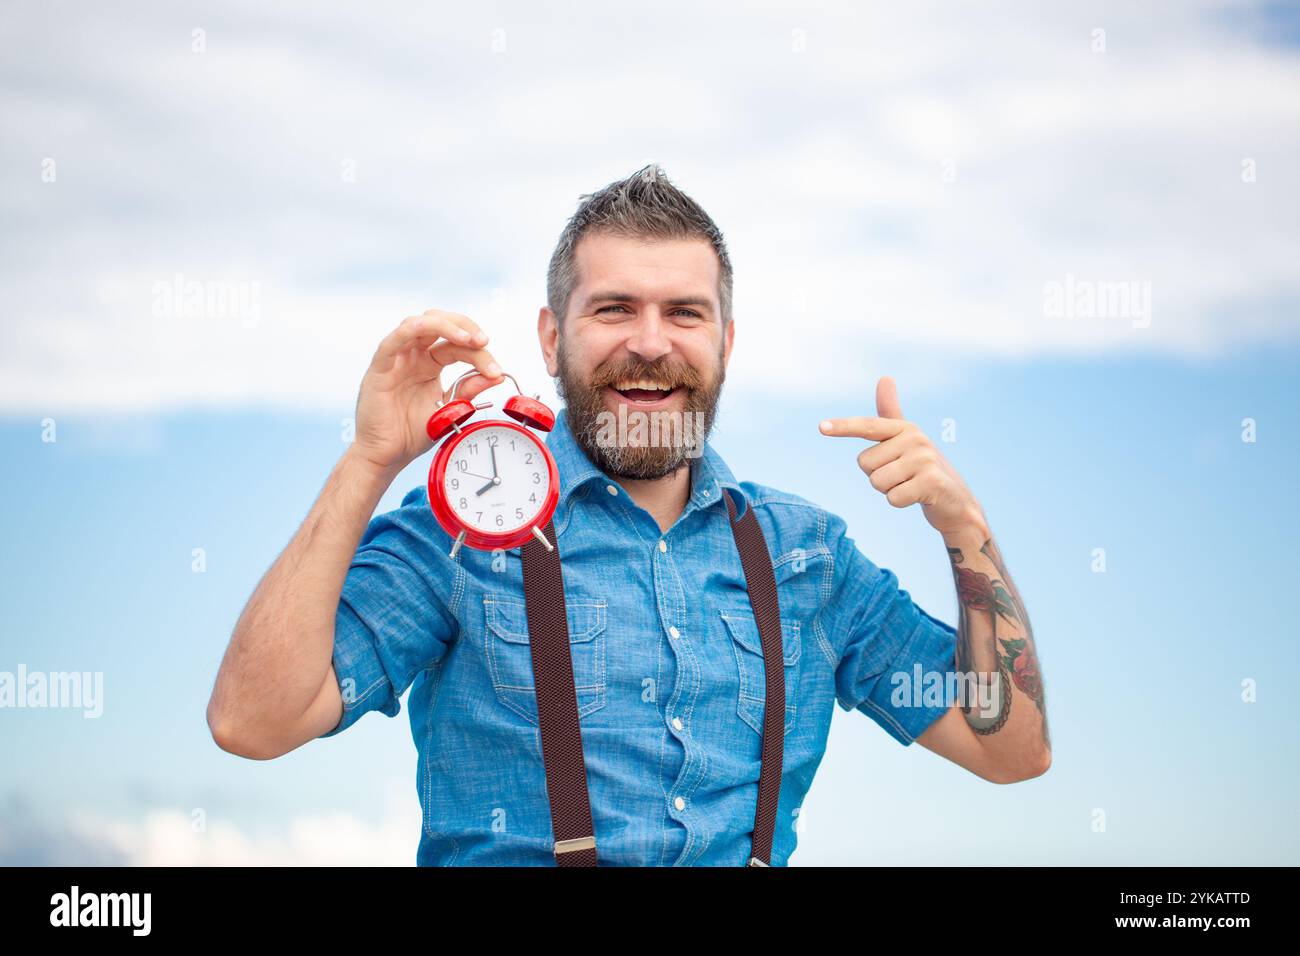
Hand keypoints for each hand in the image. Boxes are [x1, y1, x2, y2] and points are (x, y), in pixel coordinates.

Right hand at [349, 310, 504, 473]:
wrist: (387, 455)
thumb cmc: (412, 434)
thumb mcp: (450, 409)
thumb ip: (469, 390)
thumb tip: (497, 375)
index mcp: (429, 364)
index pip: (457, 346)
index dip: (479, 353)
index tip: (496, 370)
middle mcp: (414, 357)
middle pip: (440, 324)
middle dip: (465, 327)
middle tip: (484, 342)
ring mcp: (397, 359)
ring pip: (419, 324)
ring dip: (446, 325)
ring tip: (469, 340)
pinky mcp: (380, 367)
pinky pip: (393, 341)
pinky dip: (413, 329)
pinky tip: (431, 329)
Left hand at [819, 376, 986, 536]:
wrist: (956, 500)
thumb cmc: (922, 469)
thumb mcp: (905, 440)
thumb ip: (891, 413)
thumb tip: (885, 377)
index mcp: (905, 428)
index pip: (867, 426)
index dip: (843, 427)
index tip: (821, 427)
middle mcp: (915, 438)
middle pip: (865, 463)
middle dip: (877, 476)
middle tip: (902, 476)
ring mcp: (925, 459)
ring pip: (876, 482)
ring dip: (889, 490)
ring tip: (909, 485)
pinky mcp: (931, 482)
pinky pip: (892, 497)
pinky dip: (900, 502)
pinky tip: (918, 496)